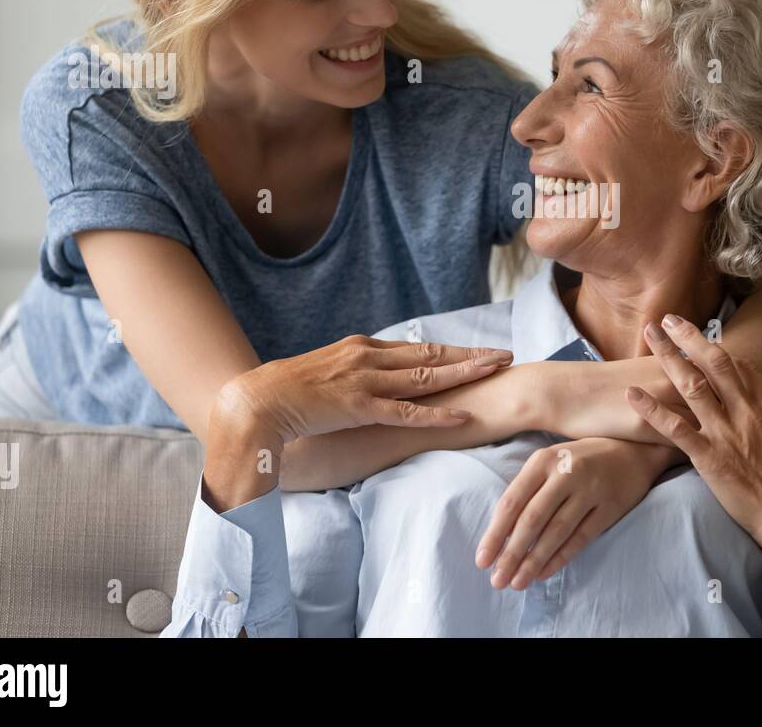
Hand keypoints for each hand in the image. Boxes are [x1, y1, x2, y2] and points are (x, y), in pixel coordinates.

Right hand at [226, 335, 513, 443]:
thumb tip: (377, 384)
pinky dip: (435, 414)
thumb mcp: (330, 375)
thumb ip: (357, 376)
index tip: (480, 351)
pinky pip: (405, 411)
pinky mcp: (357, 406)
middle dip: (471, 354)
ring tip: (496, 371)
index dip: (452, 350)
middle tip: (505, 354)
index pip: (418, 347)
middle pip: (431, 354)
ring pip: (426, 375)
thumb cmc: (289, 392)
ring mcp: (365, 380)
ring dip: (464, 373)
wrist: (256, 400)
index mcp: (363, 348)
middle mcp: (368, 356)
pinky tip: (461, 414)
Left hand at [474, 437, 679, 589]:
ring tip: (518, 583)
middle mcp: (566, 472)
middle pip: (532, 520)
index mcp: (543, 460)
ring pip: (556, 532)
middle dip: (512, 553)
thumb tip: (500, 532)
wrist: (633, 449)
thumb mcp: (551, 460)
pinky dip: (561, 558)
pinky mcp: (610, 507)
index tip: (482, 560)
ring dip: (534, 561)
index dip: (495, 534)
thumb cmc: (581, 458)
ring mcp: (590, 490)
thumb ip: (527, 488)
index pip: (512, 501)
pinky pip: (581, 538)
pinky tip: (544, 572)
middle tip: (497, 580)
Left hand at [626, 314, 761, 558]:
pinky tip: (632, 394)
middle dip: (688, 337)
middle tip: (668, 319)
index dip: (716, 349)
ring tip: (649, 336)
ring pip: (691, 385)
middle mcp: (747, 411)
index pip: (739, 366)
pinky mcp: (708, 458)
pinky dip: (651, 409)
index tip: (699, 338)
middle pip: (713, 362)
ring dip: (668, 357)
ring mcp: (726, 433)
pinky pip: (673, 428)